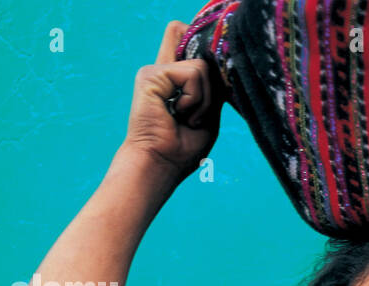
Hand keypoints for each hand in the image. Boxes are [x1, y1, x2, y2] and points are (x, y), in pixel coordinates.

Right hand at [120, 21, 219, 187]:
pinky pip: (193, 75)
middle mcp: (162, 69)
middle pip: (192, 41)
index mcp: (173, 78)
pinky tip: (178, 113)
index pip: (182, 38)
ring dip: (203, 100)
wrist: (162, 163)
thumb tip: (217, 59)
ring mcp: (155, 70)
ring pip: (202, 67)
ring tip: (185, 117)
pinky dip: (194, 99)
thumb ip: (212, 86)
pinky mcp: (151, 74)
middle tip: (193, 113)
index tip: (208, 47)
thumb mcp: (208, 113)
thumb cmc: (183, 147)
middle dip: (209, 83)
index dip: (199, 41)